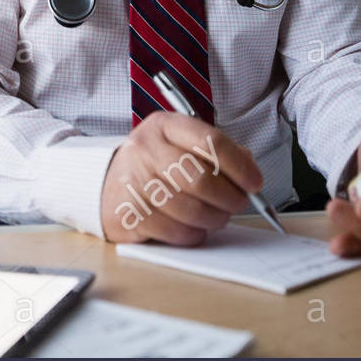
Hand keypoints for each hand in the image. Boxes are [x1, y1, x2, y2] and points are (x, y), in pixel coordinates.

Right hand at [100, 111, 262, 245]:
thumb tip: (248, 167)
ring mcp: (134, 182)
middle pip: (201, 179)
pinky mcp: (129, 214)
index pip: (209, 141)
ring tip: (217, 216)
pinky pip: (176, 232)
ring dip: (214, 219)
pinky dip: (193, 234)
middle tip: (238, 203)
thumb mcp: (179, 144)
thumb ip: (215, 152)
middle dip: (230, 197)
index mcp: (163, 126)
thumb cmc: (152, 165)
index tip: (255, 183)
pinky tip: (194, 227)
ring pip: (191, 210)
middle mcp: (145, 150)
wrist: (104, 185)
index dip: (239, 165)